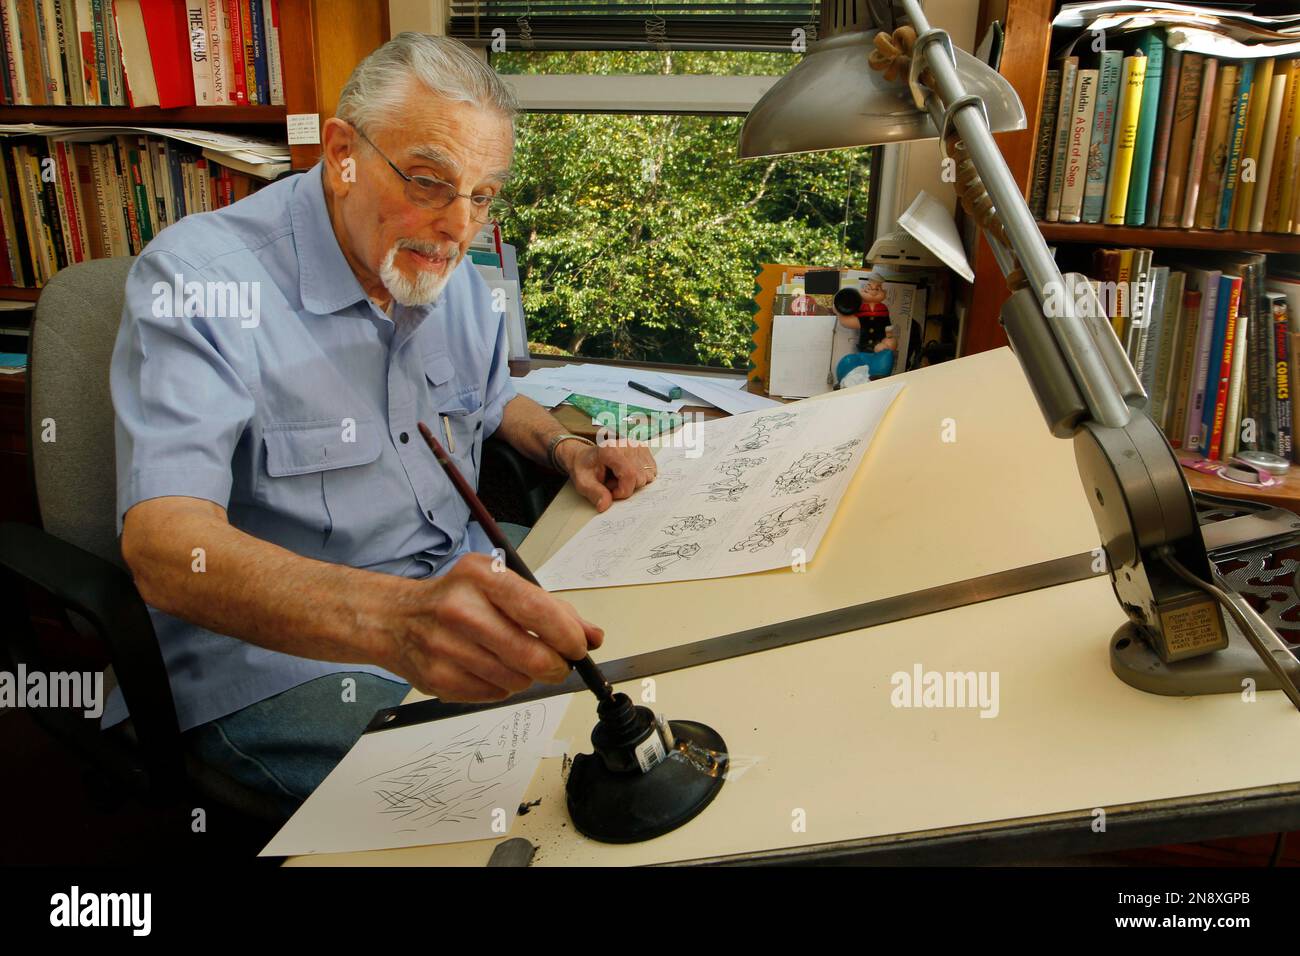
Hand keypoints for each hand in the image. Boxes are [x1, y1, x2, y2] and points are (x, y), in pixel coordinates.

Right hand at [383, 553, 603, 701]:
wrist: (394, 620)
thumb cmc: (455, 598)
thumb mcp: (499, 585)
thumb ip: (550, 609)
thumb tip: (593, 636)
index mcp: (480, 577)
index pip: (539, 610)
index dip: (568, 636)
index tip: (579, 647)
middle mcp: (460, 610)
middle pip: (532, 656)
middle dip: (556, 666)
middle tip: (559, 664)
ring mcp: (446, 647)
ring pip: (516, 681)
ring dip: (527, 677)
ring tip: (512, 659)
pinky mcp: (439, 680)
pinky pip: (494, 695)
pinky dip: (502, 687)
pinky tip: (488, 668)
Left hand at [560, 438, 657, 512]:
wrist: (585, 456)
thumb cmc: (585, 467)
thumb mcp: (584, 483)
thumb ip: (595, 493)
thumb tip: (605, 505)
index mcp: (610, 449)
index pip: (629, 475)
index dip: (623, 491)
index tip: (612, 493)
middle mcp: (626, 444)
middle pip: (640, 478)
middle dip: (627, 487)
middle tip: (611, 483)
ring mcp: (637, 445)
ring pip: (647, 476)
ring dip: (634, 482)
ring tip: (618, 477)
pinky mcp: (644, 449)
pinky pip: (651, 471)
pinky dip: (640, 476)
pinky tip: (627, 473)